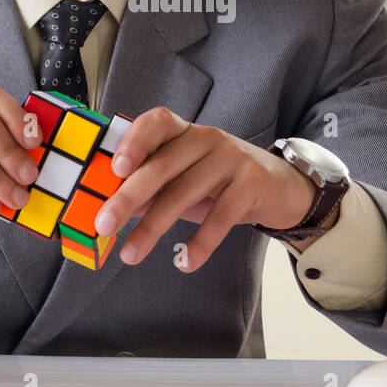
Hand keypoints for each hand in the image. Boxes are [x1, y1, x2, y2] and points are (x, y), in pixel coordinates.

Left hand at [92, 107, 317, 271]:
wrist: (282, 188)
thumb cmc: (222, 184)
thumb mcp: (186, 179)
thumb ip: (154, 189)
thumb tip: (111, 212)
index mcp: (185, 132)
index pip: (156, 123)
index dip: (134, 142)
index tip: (115, 169)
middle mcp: (206, 138)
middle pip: (162, 165)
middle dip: (129, 197)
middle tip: (104, 224)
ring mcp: (231, 158)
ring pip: (185, 192)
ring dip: (154, 227)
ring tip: (131, 254)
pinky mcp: (252, 183)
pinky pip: (221, 216)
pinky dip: (201, 243)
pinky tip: (185, 263)